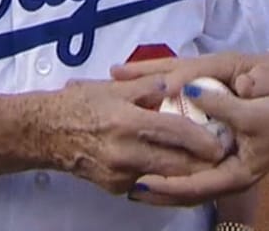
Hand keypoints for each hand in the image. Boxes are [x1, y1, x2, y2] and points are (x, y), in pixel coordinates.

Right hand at [47, 76, 229, 195]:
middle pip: (176, 163)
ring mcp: (119, 173)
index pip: (174, 132)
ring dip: (186, 172)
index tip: (221, 142)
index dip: (201, 139)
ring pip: (164, 176)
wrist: (45, 132)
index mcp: (127, 121)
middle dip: (202, 163)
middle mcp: (125, 151)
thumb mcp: (114, 87)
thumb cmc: (80, 104)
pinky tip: (176, 166)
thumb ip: (148, 85)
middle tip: (223, 155)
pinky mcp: (115, 186)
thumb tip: (178, 82)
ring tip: (205, 162)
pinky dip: (164, 175)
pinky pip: (148, 181)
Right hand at [110, 51, 268, 99]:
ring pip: (165, 74)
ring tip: (112, 82)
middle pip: (168, 67)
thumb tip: (245, 87)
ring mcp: (202, 73)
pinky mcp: (199, 83)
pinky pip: (170, 86)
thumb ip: (260, 86)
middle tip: (111, 74)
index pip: (190, 71)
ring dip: (140, 78)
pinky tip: (133, 100)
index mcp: (222, 65)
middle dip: (141, 72)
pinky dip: (149, 88)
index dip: (170, 80)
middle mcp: (207, 66)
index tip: (148, 89)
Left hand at [128, 86, 268, 206]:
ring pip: (190, 185)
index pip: (192, 187)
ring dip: (165, 183)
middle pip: (186, 193)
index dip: (164, 186)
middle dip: (158, 191)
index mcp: (234, 175)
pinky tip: (161, 160)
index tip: (138, 183)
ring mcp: (229, 172)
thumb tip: (185, 90)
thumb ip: (218, 103)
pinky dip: (178, 170)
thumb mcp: (251, 111)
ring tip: (136, 178)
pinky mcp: (228, 161)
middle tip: (127, 186)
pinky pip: (197, 172)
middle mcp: (229, 179)